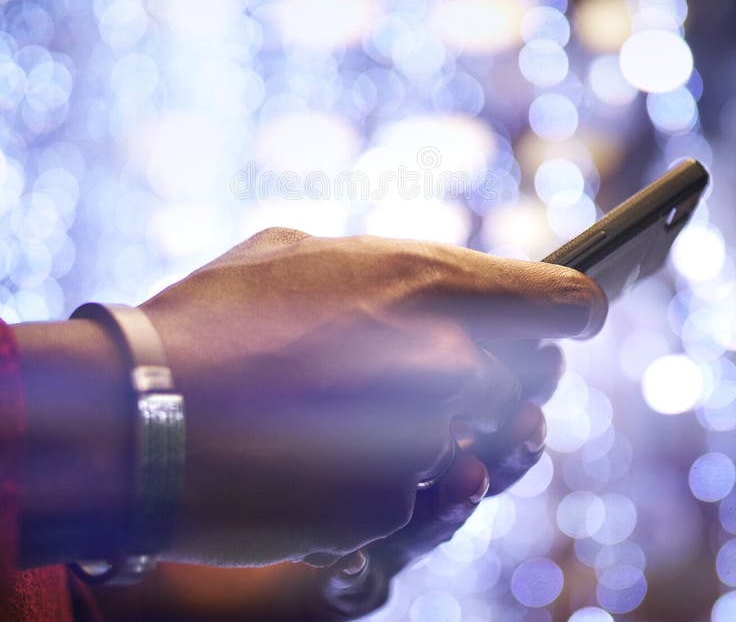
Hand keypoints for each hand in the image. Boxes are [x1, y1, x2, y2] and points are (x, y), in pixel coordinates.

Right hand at [140, 227, 604, 566]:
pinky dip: (388, 474)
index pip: (559, 299)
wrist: (140, 415)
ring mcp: (423, 439)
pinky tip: (329, 453)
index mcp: (424, 279)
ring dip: (445, 426)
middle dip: (503, 372)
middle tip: (460, 366)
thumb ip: (368, 262)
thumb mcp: (288, 252)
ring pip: (473, 439)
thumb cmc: (209, 319)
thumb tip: (409, 275)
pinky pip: (416, 488)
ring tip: (380, 409)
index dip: (570, 308)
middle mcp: (444, 358)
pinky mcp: (389, 507)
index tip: (572, 317)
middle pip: (524, 376)